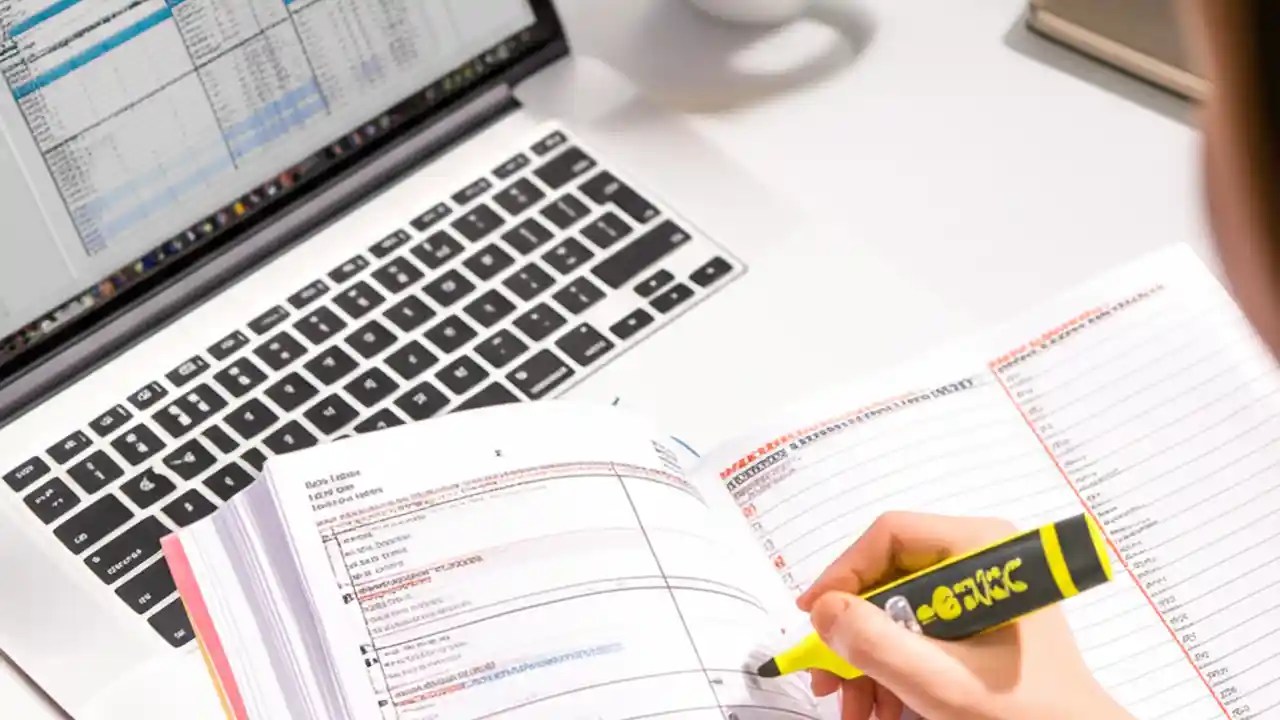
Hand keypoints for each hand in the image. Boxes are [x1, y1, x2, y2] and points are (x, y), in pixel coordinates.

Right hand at [795, 512, 1132, 719]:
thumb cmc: (1029, 715)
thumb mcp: (943, 683)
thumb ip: (877, 644)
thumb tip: (824, 611)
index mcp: (983, 549)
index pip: (890, 536)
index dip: (842, 575)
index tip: (813, 620)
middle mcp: (980, 558)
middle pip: (888, 576)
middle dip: (852, 633)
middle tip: (824, 677)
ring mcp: (979, 590)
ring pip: (896, 608)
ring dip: (866, 660)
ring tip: (853, 709)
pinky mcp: (978, 621)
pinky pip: (917, 631)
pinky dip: (891, 669)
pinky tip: (879, 707)